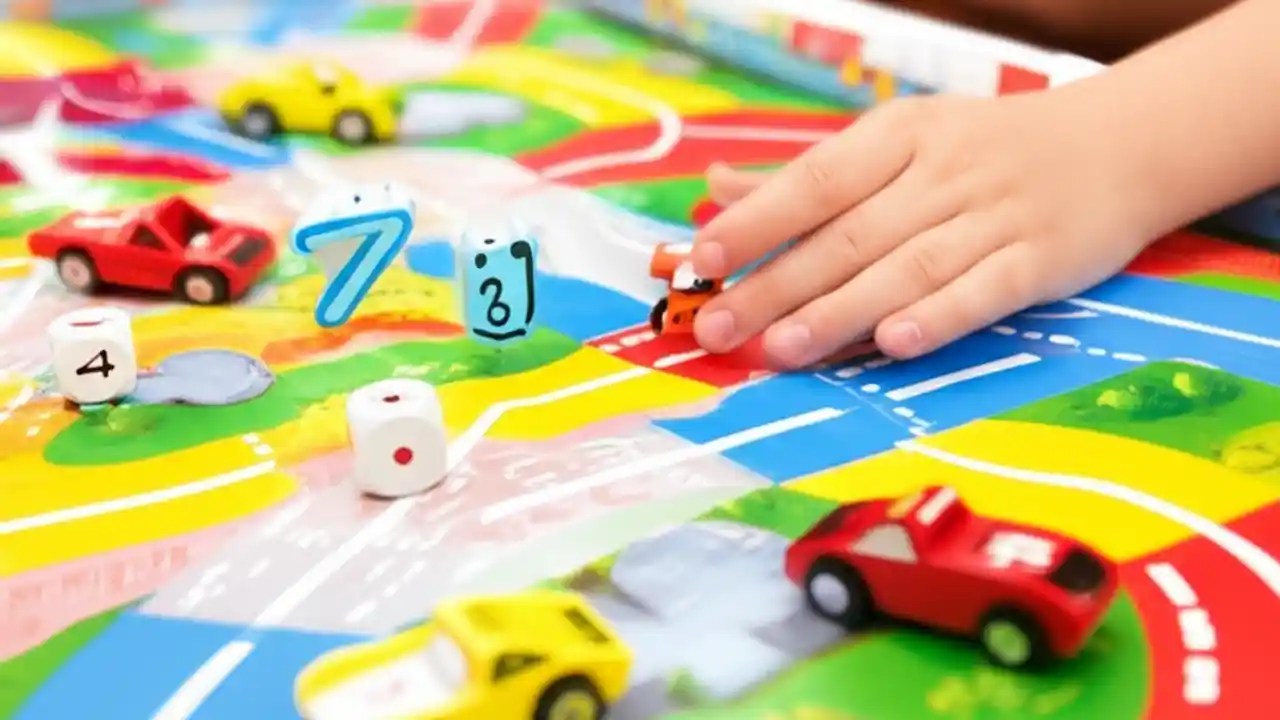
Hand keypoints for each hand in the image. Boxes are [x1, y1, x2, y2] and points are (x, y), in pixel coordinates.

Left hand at [690, 88, 1159, 368]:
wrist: (1118, 144)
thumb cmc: (983, 151)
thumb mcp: (900, 144)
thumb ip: (809, 178)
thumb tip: (716, 190)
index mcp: (900, 135)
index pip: (816, 180)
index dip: (758, 220)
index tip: (705, 258)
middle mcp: (943, 171)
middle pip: (849, 235)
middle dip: (777, 285)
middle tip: (718, 329)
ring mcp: (996, 215)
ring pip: (907, 267)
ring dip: (840, 311)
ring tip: (781, 350)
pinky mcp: (1043, 259)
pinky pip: (985, 290)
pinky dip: (940, 316)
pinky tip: (894, 344)